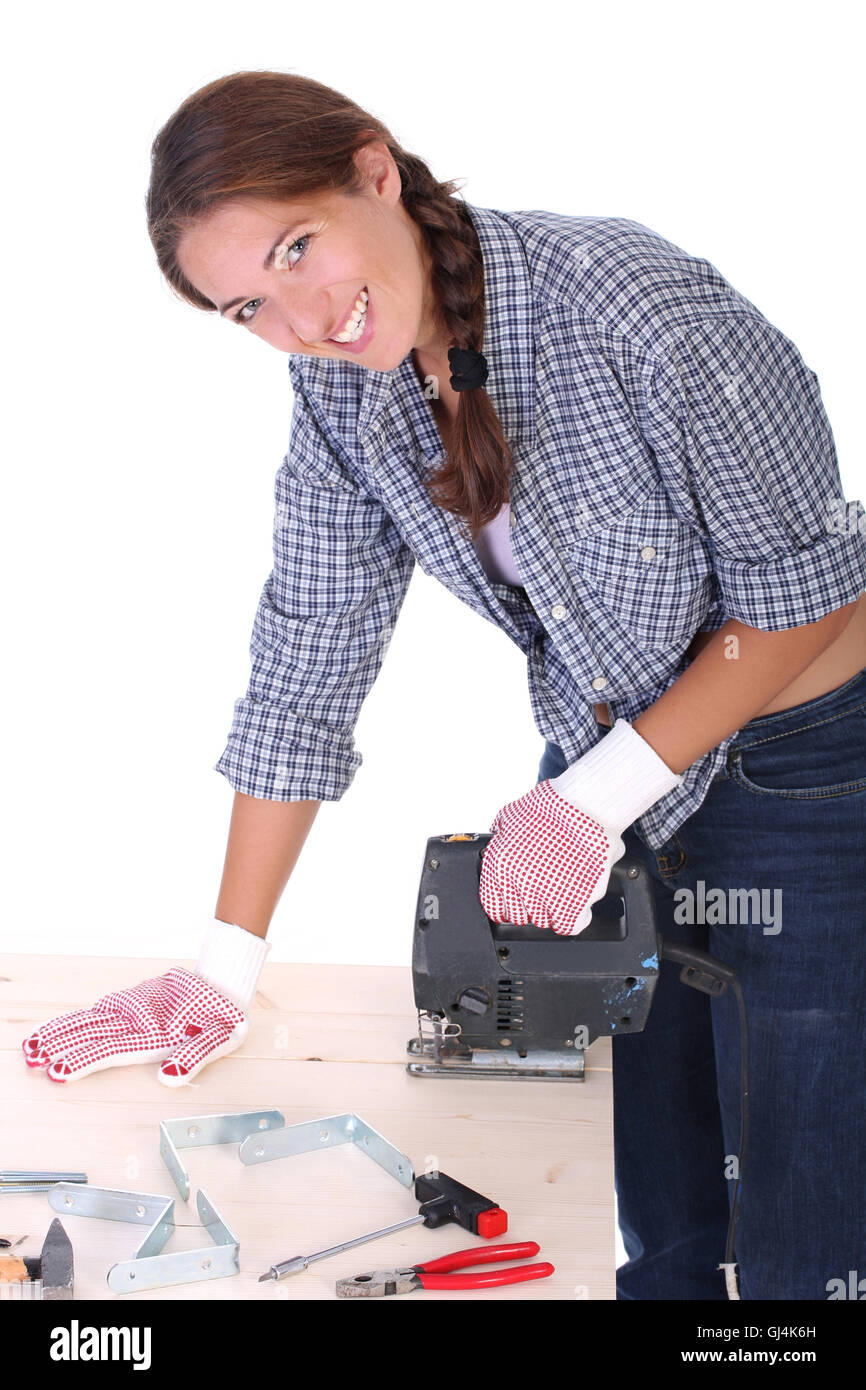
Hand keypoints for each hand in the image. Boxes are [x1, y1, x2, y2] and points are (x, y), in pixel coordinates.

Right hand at [22, 967, 247, 1086]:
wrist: (224, 982)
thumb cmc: (220, 1017)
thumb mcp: (218, 1040)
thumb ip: (193, 1058)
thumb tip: (169, 1077)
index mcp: (153, 1032)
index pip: (110, 1049)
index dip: (83, 1061)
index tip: (58, 1070)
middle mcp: (137, 1018)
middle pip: (90, 1033)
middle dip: (58, 1044)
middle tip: (30, 1056)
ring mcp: (133, 1006)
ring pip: (89, 1019)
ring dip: (60, 1030)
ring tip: (33, 1043)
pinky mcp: (133, 999)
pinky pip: (98, 1010)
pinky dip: (76, 1019)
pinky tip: (60, 1027)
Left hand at [480, 780, 623, 934]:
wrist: (585, 804)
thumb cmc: (552, 805)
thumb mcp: (510, 815)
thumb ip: (501, 835)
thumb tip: (500, 839)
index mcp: (499, 865)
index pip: (493, 905)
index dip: (505, 905)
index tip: (513, 903)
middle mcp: (519, 884)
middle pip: (519, 915)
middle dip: (529, 905)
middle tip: (543, 891)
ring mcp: (546, 895)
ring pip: (543, 921)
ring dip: (551, 910)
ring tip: (561, 890)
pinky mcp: (575, 900)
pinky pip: (568, 926)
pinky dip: (572, 918)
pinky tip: (575, 905)